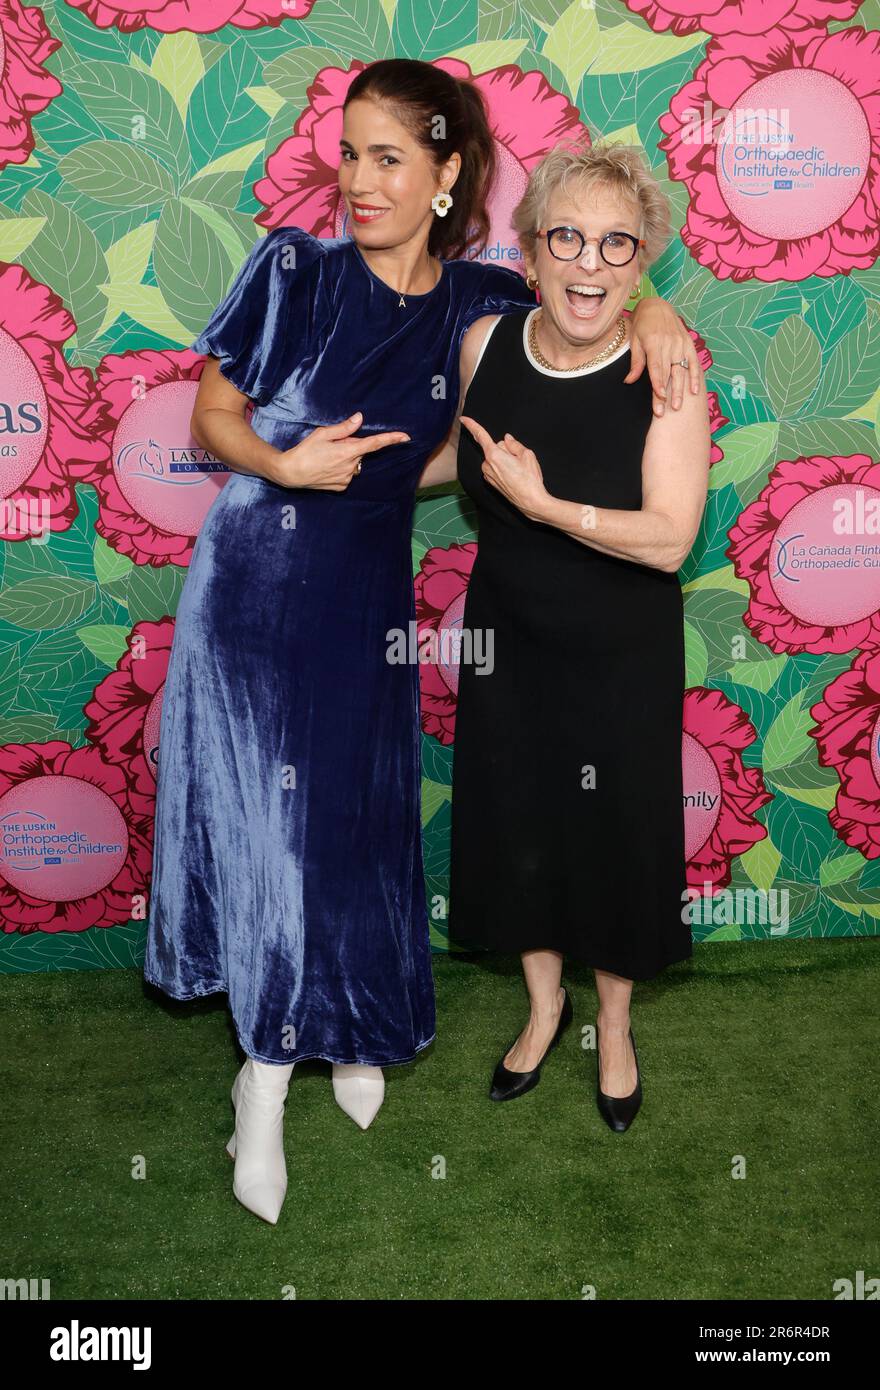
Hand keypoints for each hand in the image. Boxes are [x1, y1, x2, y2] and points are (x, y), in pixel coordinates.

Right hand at [270, 412, 409, 489]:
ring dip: (345, 458)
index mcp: (348, 451)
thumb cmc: (305, 450)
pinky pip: (347, 474)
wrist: (291, 473)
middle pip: (360, 452)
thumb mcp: (323, 434)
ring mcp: (347, 479)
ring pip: (354, 463)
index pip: (374, 444)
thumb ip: (344, 428)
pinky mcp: (342, 487)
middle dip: (351, 446)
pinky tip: (326, 467)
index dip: (391, 439)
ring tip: (326, 457)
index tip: (406, 437)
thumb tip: (359, 418)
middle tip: (332, 445)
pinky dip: (341, 469)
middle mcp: (351, 467)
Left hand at [459, 417, 549, 521]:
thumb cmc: (530, 479)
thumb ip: (514, 444)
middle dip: (506, 450)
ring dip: (505, 460)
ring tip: (518, 471)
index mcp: (494, 455)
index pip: (481, 436)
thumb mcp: (527, 455)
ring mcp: (488, 475)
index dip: (472, 425)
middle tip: (519, 461)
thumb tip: (507, 439)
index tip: (463, 419)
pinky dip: (504, 468)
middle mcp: (487, 465)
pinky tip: (514, 476)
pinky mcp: (491, 482)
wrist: (531, 502)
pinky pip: (496, 468)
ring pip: (496, 458)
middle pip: (495, 448)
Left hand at [625, 298, 700, 416]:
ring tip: (677, 407)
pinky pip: (693, 363)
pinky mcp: (688, 344)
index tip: (659, 397)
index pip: (657, 367)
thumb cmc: (642, 324)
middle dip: (666, 394)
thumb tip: (628, 381)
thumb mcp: (634, 340)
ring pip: (681, 371)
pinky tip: (694, 391)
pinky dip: (694, 377)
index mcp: (654, 342)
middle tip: (663, 412)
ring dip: (679, 390)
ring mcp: (681, 344)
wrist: (657, 305)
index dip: (658, 383)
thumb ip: (635, 362)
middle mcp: (670, 344)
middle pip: (668, 373)